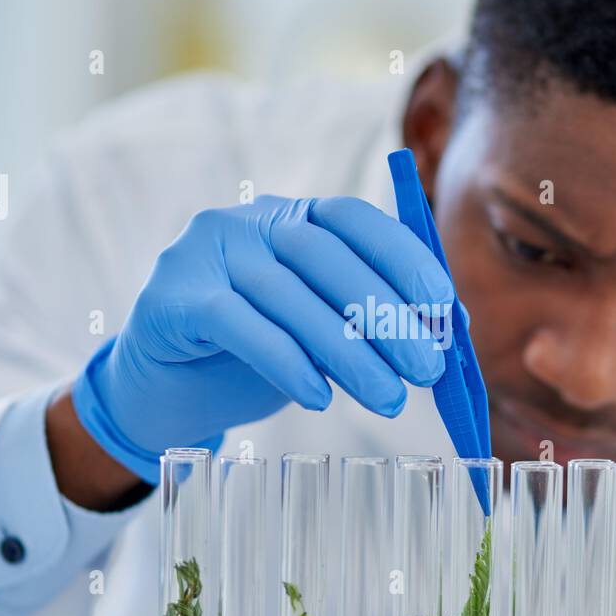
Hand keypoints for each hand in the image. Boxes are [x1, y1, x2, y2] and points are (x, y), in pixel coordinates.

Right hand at [70, 194, 452, 483]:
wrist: (165, 393)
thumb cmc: (254, 357)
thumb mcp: (319, 332)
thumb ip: (369, 319)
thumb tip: (450, 331)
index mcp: (289, 217)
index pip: (354, 219)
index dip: (402, 258)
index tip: (442, 308)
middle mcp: (246, 222)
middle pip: (325, 258)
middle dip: (384, 316)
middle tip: (426, 369)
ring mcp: (203, 254)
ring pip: (287, 297)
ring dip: (347, 351)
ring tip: (389, 398)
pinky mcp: (171, 299)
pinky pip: (239, 325)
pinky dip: (286, 362)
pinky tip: (320, 397)